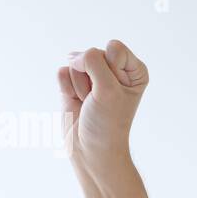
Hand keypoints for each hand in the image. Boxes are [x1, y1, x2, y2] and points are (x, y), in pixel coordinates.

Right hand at [57, 40, 148, 162]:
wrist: (90, 149)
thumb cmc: (107, 122)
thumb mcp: (108, 89)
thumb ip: (93, 61)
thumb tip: (72, 55)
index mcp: (134, 70)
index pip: (113, 48)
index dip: (109, 70)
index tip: (114, 92)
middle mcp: (115, 69)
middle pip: (92, 54)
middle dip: (91, 79)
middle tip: (98, 101)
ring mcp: (93, 75)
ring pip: (75, 62)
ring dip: (79, 86)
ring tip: (88, 103)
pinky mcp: (73, 82)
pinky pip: (62, 72)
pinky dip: (66, 89)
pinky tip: (76, 102)